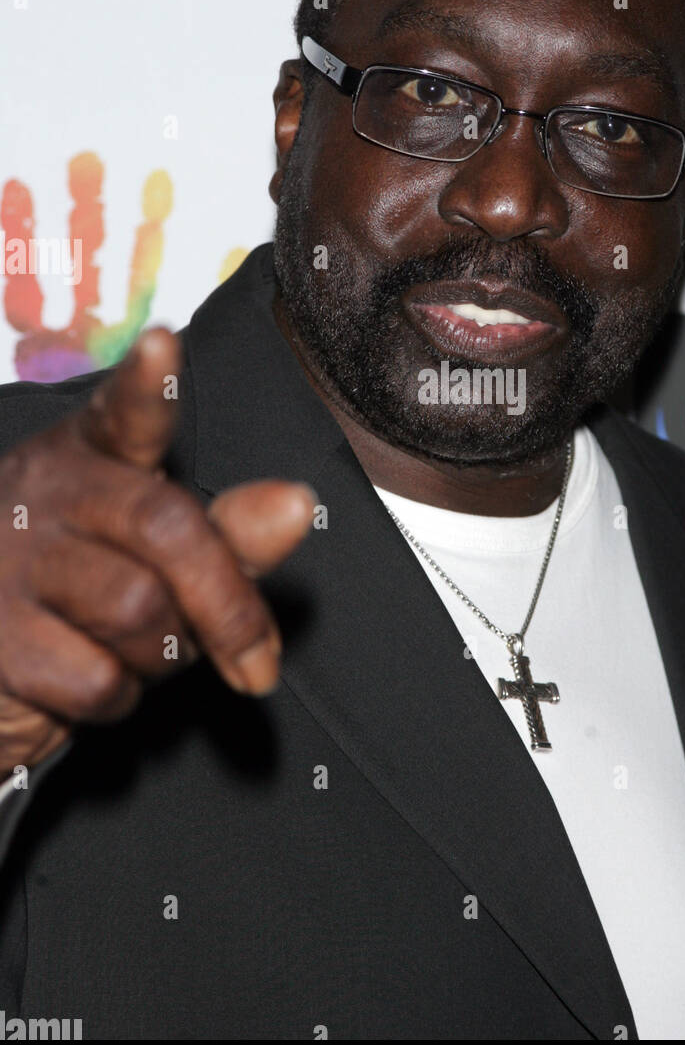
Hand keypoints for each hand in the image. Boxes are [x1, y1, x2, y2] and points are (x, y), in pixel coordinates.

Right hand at [0, 328, 315, 775]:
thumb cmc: (87, 596)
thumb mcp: (160, 557)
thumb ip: (230, 532)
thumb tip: (295, 505)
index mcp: (91, 455)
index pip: (122, 412)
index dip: (147, 385)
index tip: (163, 346)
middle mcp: (45, 493)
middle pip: (166, 527)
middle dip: (230, 604)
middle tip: (257, 661)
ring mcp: (9, 563)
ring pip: (139, 609)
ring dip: (164, 656)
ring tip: (136, 651)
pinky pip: (96, 680)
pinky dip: (116, 698)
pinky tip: (88, 681)